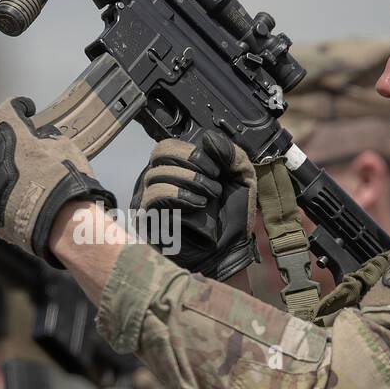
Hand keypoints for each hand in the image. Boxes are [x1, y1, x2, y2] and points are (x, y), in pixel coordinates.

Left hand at [0, 96, 116, 265]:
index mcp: (13, 136)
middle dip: (5, 142)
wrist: (62, 224)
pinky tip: (21, 196)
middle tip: (23, 147)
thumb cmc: (68, 182)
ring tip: (25, 176)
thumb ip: (44, 137)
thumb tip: (39, 138)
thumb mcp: (64, 147)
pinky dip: (4, 192)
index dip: (18, 107)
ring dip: (3, 168)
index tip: (26, 109)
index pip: (7, 110)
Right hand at [131, 129, 256, 279]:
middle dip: (190, 163)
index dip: (193, 151)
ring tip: (209, 196)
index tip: (216, 169)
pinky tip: (197, 204)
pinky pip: (153, 196)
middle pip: (159, 153)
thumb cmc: (232, 216)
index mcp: (177, 168)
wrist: (229, 250)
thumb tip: (208, 138)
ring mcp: (149, 199)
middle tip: (212, 181)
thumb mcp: (242, 177)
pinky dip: (178, 195)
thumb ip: (232, 153)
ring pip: (156, 174)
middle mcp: (159, 180)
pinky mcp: (147, 219)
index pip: (169, 144)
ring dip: (188, 180)